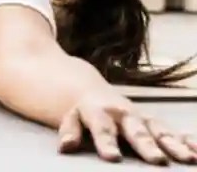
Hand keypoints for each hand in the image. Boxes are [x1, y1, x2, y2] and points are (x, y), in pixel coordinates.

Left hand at [59, 89, 196, 164]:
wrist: (92, 89)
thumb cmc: (81, 111)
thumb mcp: (69, 117)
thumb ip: (69, 131)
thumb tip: (65, 147)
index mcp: (99, 112)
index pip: (103, 129)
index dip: (107, 142)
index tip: (113, 158)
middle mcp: (124, 114)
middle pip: (136, 130)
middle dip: (147, 145)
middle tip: (158, 161)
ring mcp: (142, 117)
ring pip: (160, 130)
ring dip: (174, 144)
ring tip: (188, 159)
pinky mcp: (155, 123)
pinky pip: (175, 132)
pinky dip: (188, 141)